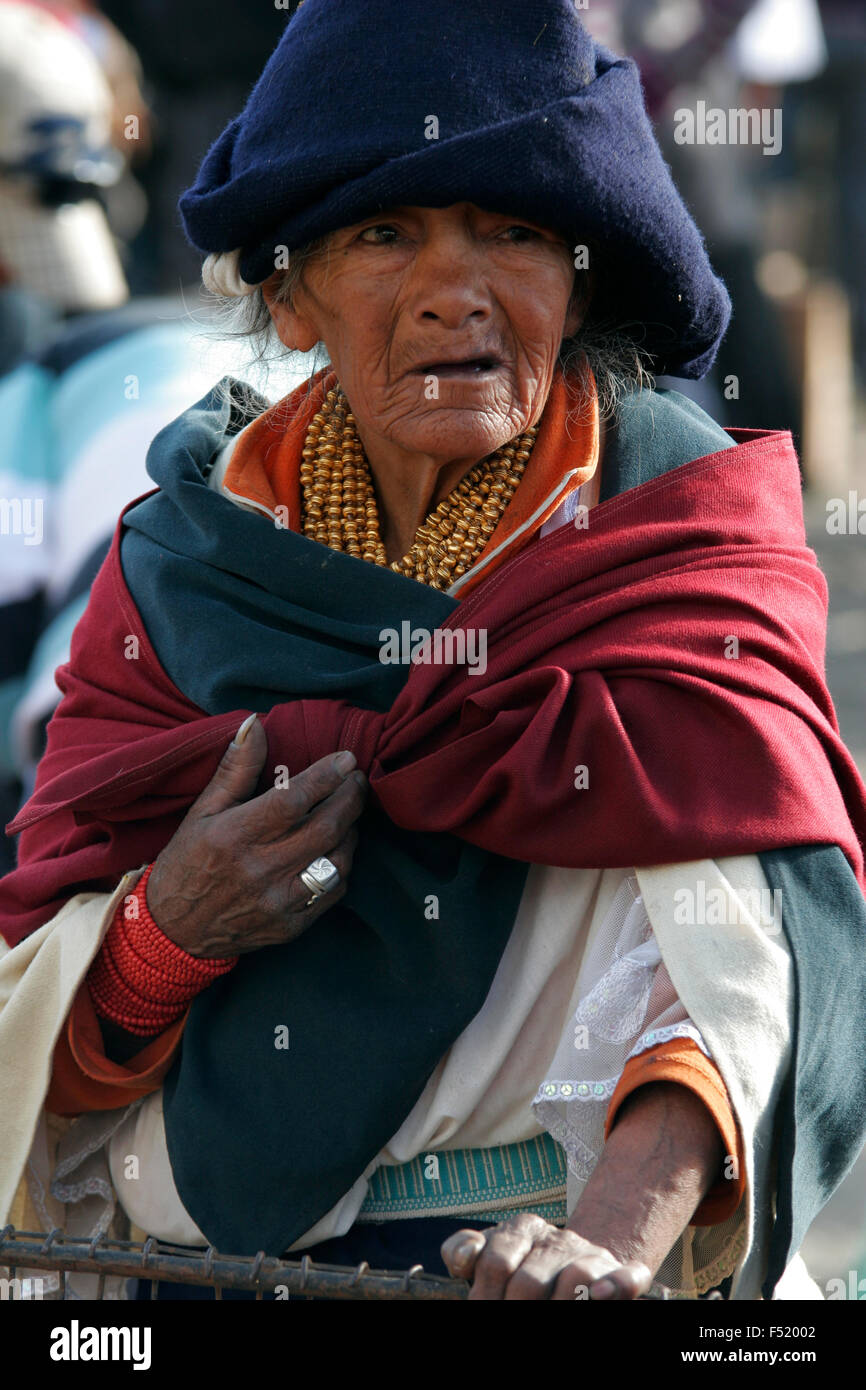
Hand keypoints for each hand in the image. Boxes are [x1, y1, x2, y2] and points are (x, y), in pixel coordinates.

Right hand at [146, 714, 366, 956]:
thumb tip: (254, 723)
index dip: (326, 777)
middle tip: (357, 779)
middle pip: (325, 828)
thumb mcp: (202, 811)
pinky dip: (342, 866)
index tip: (347, 759)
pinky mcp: (290, 925)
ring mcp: (278, 902)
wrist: (173, 929)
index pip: (293, 800)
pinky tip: (337, 848)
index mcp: (234, 836)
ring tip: (348, 811)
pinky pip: (333, 892)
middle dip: (350, 798)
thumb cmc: (188, 860)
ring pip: (337, 861)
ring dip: (351, 831)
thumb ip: (234, 768)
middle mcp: (259, 870)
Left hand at [441, 1213, 651, 1300]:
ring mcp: (591, 1254)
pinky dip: (614, 1286)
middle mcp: (557, 1237)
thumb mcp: (491, 1254)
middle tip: (505, 1322)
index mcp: (521, 1228)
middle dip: (513, 1309)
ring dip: (557, 1305)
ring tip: (546, 1316)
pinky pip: (625, 1276)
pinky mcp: (620, 1272)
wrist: (580, 1268)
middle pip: (528, 1281)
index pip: (495, 1262)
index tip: (479, 1309)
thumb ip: (464, 1250)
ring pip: (574, 1277)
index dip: (485, 1296)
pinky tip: (596, 1296)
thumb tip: (463, 1260)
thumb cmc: (523, 1268)